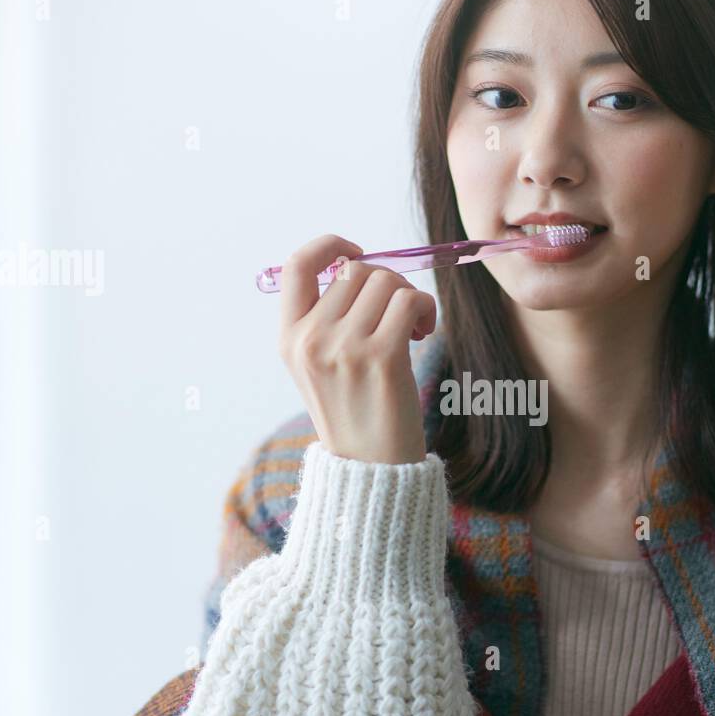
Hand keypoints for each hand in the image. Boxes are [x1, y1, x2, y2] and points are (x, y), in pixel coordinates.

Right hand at [277, 234, 436, 464]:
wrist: (371, 470)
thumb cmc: (354, 414)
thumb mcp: (318, 368)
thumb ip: (326, 320)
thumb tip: (358, 264)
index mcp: (289, 339)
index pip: (296, 266)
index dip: (328, 245)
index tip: (355, 251)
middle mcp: (311, 340)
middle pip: (355, 270)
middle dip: (386, 281)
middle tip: (399, 315)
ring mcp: (344, 348)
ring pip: (386, 281)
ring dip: (408, 296)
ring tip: (411, 328)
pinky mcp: (382, 357)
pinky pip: (410, 300)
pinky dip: (425, 309)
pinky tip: (422, 332)